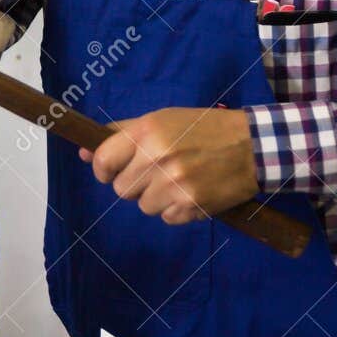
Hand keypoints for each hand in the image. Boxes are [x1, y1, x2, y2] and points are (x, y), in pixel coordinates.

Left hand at [81, 107, 259, 225]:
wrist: (252, 145)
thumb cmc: (203, 128)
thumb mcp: (161, 119)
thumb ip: (121, 134)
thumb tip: (84, 152)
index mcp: (147, 132)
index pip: (102, 161)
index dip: (102, 169)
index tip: (111, 170)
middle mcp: (157, 158)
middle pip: (120, 189)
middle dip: (134, 183)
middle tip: (157, 170)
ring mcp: (174, 184)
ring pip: (143, 206)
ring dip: (157, 198)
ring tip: (179, 179)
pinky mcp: (191, 205)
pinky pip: (166, 218)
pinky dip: (176, 209)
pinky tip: (192, 191)